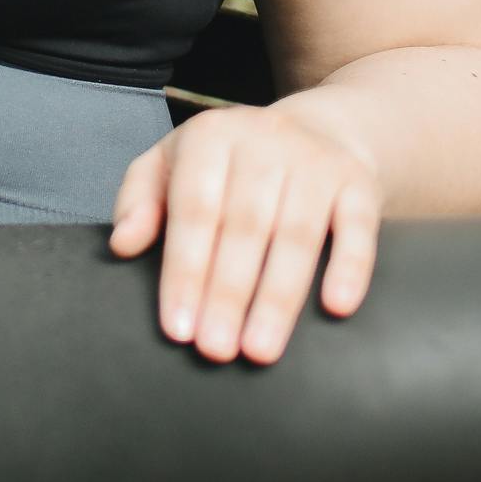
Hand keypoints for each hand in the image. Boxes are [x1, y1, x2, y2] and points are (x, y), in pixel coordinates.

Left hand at [107, 102, 380, 364]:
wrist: (320, 131)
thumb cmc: (229, 164)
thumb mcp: (173, 163)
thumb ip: (138, 200)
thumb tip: (121, 245)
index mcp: (210, 138)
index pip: (194, 212)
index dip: (184, 272)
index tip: (177, 329)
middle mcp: (264, 142)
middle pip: (243, 227)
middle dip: (227, 294)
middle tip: (214, 351)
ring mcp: (316, 161)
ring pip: (296, 235)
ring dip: (277, 297)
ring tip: (260, 350)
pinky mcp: (359, 183)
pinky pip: (357, 227)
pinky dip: (350, 267)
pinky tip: (336, 307)